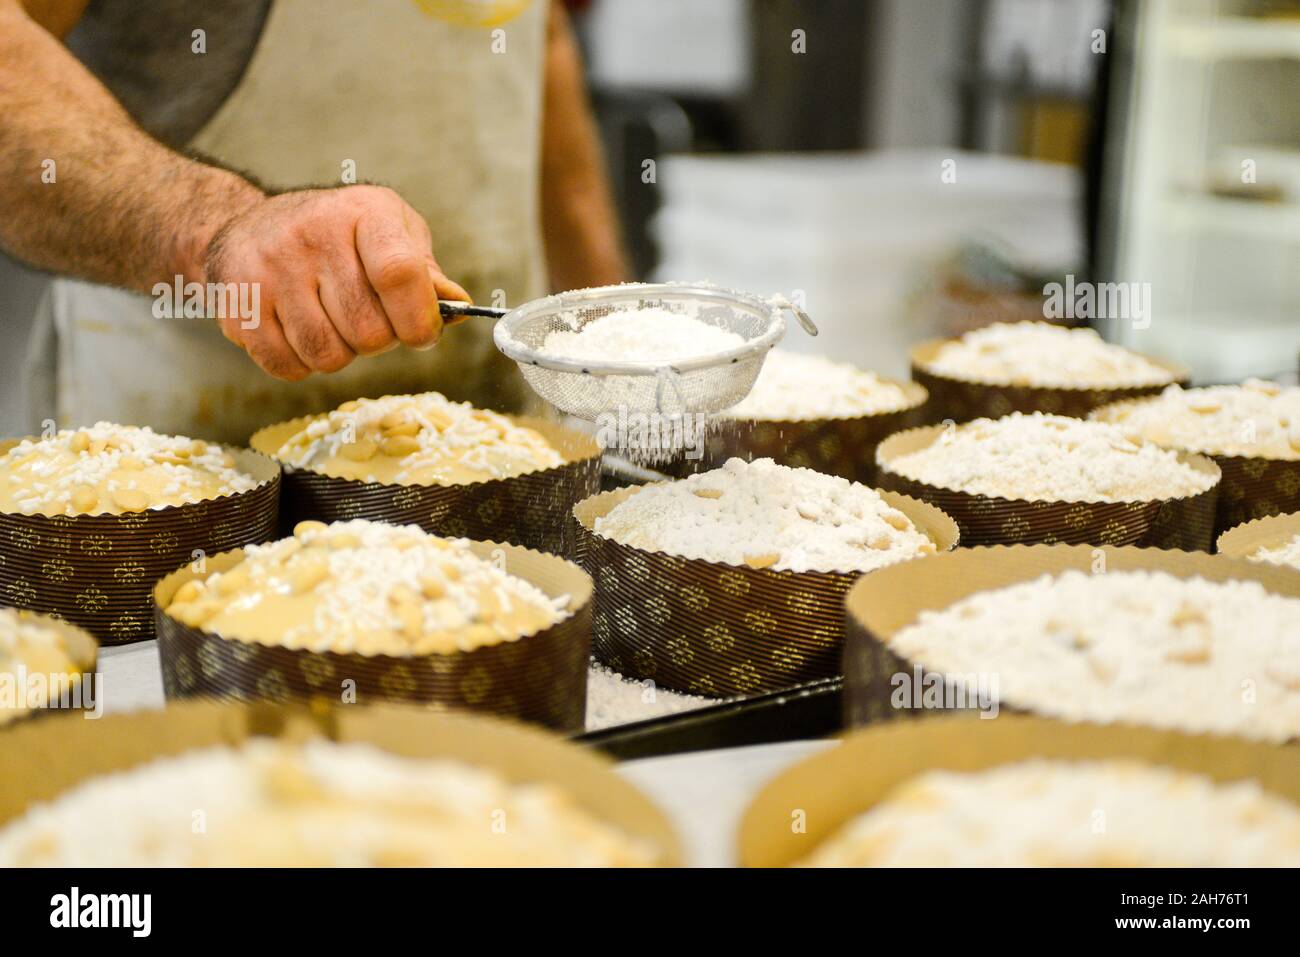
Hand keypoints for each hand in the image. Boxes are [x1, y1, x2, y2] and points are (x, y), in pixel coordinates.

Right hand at [203, 186, 470, 379]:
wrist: (246, 227)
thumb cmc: (338, 235)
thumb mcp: (391, 232)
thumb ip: (426, 274)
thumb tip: (459, 309)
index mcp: (364, 211)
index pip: (399, 274)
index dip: (419, 319)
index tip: (422, 333)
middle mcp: (313, 232)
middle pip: (367, 330)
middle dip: (379, 340)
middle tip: (368, 320)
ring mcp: (271, 267)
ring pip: (327, 354)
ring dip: (340, 354)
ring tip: (333, 323)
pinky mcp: (239, 301)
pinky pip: (285, 365)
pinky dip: (301, 364)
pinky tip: (300, 333)